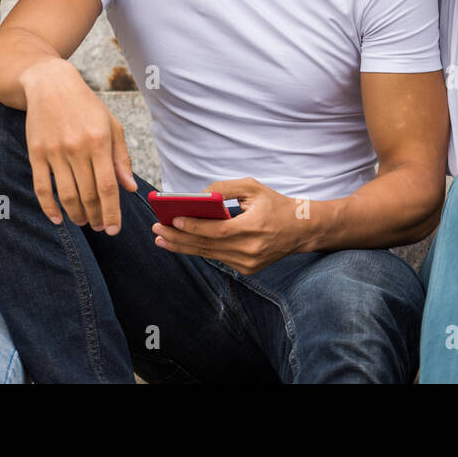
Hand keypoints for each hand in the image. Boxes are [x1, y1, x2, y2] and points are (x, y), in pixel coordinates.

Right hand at [23, 60, 136, 229]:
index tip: (115, 229)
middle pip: (88, 195)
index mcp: (99, 141)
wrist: (50, 84)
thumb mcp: (111, 126)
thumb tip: (129, 188)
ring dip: (76, 215)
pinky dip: (49, 207)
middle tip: (101, 228)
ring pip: (66, 195)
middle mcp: (76, 148)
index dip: (112, 212)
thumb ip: (121, 158)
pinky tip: (58, 218)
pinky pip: (41, 187)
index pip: (108, 187)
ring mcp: (54, 152)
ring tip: (83, 222)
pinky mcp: (36, 153)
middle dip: (96, 217)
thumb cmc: (86, 106)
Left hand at [152, 177, 304, 274]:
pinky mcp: (248, 269)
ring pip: (210, 254)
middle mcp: (250, 249)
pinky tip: (183, 244)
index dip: (193, 226)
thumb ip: (225, 187)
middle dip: (179, 238)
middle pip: (207, 245)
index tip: (172, 219)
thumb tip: (200, 195)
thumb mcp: (253, 187)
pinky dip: (201, 250)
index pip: (217, 230)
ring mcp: (249, 263)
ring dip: (184, 247)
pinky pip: (218, 258)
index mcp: (254, 227)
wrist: (301, 229)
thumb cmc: (275, 204)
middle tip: (156, 231)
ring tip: (162, 239)